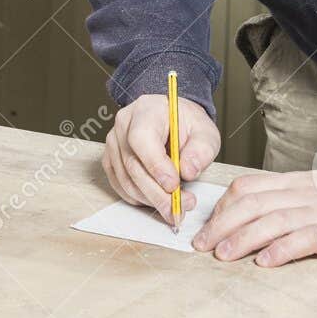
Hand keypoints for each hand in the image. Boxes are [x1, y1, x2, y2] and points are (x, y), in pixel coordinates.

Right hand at [103, 94, 220, 225]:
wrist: (171, 121)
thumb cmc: (186, 124)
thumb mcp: (205, 132)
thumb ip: (201, 150)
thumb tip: (188, 171)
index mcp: (146, 110)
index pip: (141, 138)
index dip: (156, 166)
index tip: (174, 185)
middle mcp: (123, 125)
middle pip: (133, 165)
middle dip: (157, 192)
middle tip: (180, 207)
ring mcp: (114, 143)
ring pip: (126, 180)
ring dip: (151, 200)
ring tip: (176, 207)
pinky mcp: (111, 160)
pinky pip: (121, 186)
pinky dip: (140, 199)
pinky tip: (159, 199)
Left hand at [192, 168, 316, 265]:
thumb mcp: (316, 192)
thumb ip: (286, 201)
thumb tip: (247, 217)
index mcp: (296, 185)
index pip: (250, 187)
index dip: (223, 206)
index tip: (206, 228)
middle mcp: (305, 195)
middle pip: (255, 204)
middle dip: (222, 224)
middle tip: (201, 246)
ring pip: (276, 220)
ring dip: (245, 237)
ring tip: (223, 256)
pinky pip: (310, 238)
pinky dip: (285, 248)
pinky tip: (267, 262)